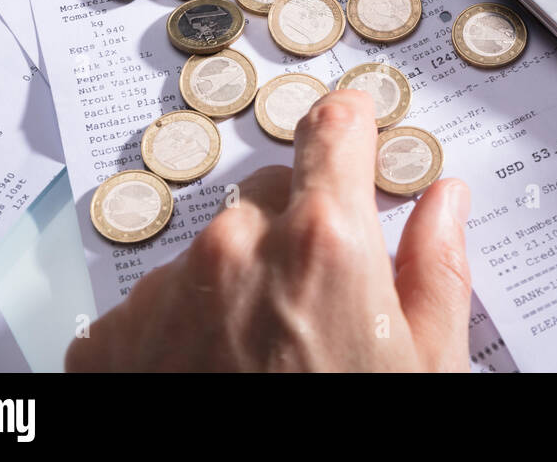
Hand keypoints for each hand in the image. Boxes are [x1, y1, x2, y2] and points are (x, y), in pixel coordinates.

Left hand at [66, 89, 472, 370]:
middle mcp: (235, 251)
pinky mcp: (111, 343)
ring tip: (265, 357)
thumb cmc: (354, 438)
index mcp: (324, 243)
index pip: (334, 130)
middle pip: (273, 195)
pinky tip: (216, 377)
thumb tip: (445, 203)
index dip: (352, 127)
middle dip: (302, 225)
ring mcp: (163, 295)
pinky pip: (158, 301)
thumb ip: (438, 267)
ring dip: (240, 280)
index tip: (355, 129)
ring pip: (213, 251)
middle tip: (325, 298)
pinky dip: (186, 325)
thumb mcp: (426, 367)